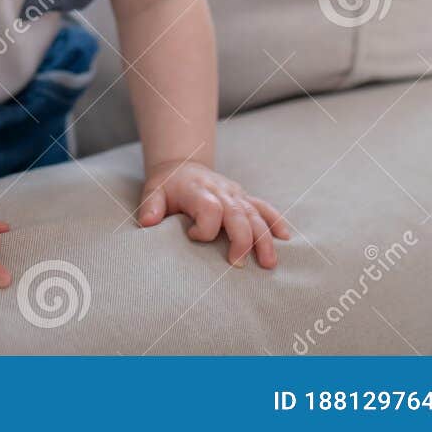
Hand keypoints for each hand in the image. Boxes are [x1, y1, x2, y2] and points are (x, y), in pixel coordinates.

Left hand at [138, 160, 290, 269]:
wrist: (182, 166)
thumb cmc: (167, 185)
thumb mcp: (152, 191)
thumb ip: (151, 206)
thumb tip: (147, 223)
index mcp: (198, 190)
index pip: (210, 209)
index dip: (205, 228)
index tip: (193, 237)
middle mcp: (221, 191)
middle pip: (238, 214)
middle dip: (242, 240)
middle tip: (238, 265)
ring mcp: (235, 194)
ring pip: (255, 214)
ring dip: (264, 239)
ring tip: (269, 263)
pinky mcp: (243, 197)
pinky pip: (263, 207)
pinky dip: (275, 221)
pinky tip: (285, 237)